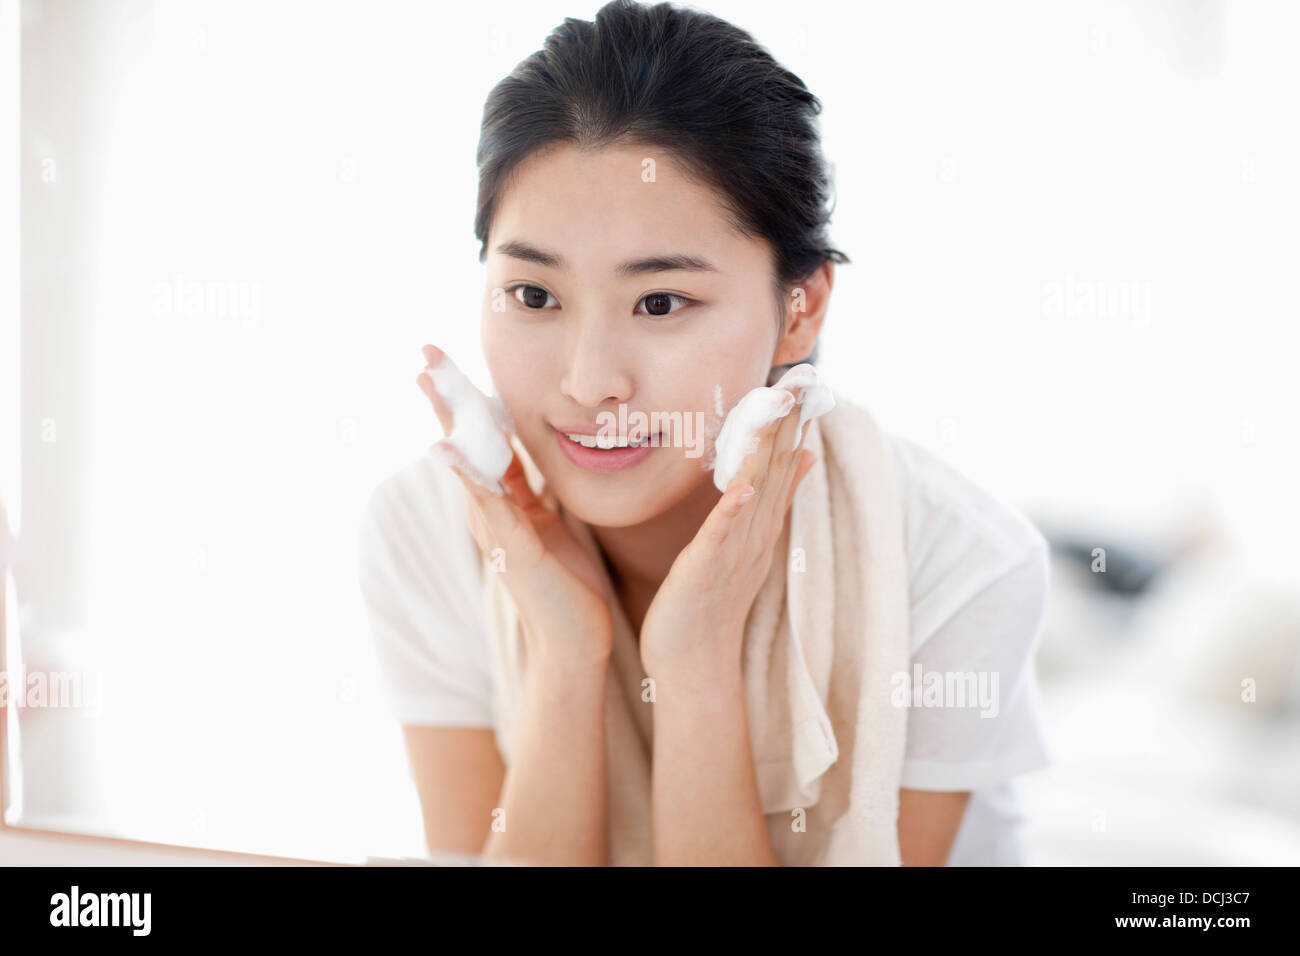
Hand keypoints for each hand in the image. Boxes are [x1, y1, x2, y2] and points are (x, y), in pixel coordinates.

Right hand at [418, 344, 614, 669]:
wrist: (576, 642)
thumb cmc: (566, 585)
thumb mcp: (545, 524)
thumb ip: (527, 491)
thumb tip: (523, 454)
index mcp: (501, 500)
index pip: (479, 439)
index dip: (464, 400)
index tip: (445, 360)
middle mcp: (489, 511)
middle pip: (461, 443)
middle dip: (446, 398)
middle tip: (426, 353)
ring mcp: (495, 529)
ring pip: (467, 464)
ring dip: (448, 422)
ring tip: (430, 381)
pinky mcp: (511, 549)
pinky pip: (487, 503)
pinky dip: (467, 474)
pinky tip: (448, 448)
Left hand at [638, 385, 817, 682]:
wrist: (694, 656)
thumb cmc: (712, 596)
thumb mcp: (750, 540)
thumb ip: (774, 500)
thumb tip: (803, 457)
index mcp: (761, 523)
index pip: (783, 464)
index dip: (794, 422)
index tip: (806, 381)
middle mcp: (755, 532)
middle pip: (776, 470)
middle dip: (789, 424)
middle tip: (806, 380)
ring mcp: (735, 549)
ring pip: (755, 493)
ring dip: (767, 454)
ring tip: (779, 413)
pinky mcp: (707, 567)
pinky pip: (722, 534)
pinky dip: (733, 510)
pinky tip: (743, 485)